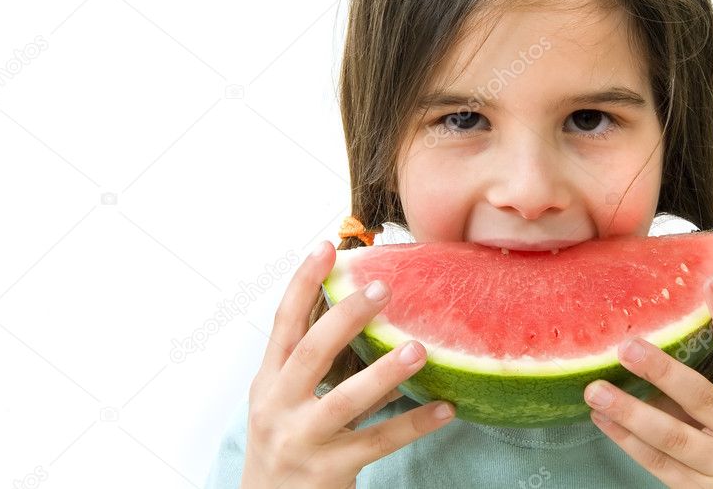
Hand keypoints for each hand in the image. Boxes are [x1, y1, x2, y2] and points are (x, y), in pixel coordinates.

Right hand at [240, 241, 454, 488]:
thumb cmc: (283, 441)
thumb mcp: (281, 398)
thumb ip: (308, 359)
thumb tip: (353, 305)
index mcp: (268, 380)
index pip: (283, 322)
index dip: (303, 283)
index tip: (328, 247)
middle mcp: (278, 407)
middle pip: (311, 354)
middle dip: (345, 318)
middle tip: (383, 289)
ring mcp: (302, 440)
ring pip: (345, 401)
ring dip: (384, 373)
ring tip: (419, 348)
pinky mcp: (328, 471)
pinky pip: (377, 443)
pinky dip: (413, 425)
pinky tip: (444, 409)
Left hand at [582, 275, 712, 487]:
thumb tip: (655, 355)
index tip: (710, 283)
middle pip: (700, 397)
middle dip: (661, 371)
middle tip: (626, 347)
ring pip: (671, 436)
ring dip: (628, 412)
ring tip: (595, 390)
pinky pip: (658, 464)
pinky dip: (627, 441)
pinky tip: (603, 421)